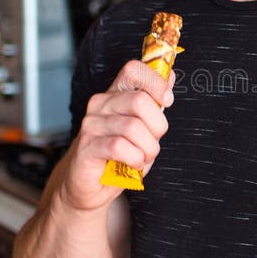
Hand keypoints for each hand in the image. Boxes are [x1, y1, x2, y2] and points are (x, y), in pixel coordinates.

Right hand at [58, 60, 174, 212]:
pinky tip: (132, 163)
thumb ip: (154, 104)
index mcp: (115, 95)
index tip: (167, 101)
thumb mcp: (143, 128)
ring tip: (143, 157)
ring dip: (148, 148)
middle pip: (140, 100)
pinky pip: (120, 147)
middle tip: (154, 142)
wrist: (90, 187)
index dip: (155, 82)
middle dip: (157, 126)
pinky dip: (134, 158)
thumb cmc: (118, 156)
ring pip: (133, 127)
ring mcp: (91, 124)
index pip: (133, 70)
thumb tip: (170, 75)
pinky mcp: (86, 146)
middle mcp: (101, 104)